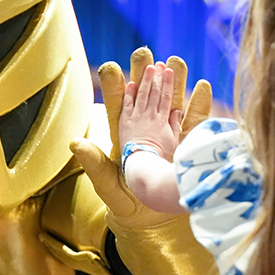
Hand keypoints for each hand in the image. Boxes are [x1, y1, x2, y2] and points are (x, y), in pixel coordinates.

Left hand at [71, 47, 211, 226]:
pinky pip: (196, 122)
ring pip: (173, 102)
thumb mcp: (108, 185)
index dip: (115, 88)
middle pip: (146, 97)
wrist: (156, 222)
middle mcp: (148, 131)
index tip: (112, 67)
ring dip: (174, 82)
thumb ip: (94, 164)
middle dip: (145, 75)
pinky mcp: (191, 146)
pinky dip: (199, 104)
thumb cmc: (128, 204)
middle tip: (143, 53)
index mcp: (125, 137)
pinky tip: (202, 86)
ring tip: (174, 61)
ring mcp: (171, 136)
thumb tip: (73, 143)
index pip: (118, 107)